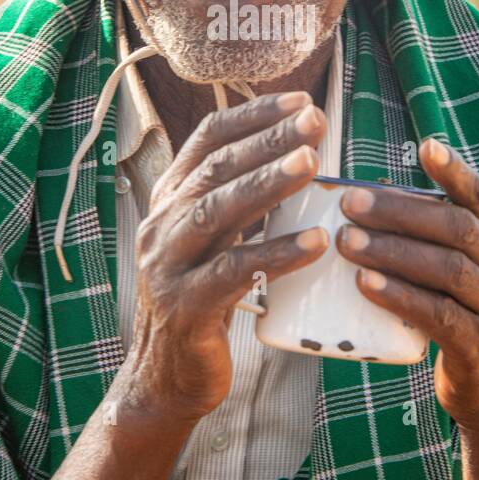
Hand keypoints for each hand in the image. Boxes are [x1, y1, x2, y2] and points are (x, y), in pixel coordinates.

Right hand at [125, 92, 327, 424]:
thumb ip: (242, 205)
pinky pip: (232, 272)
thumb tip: (303, 161)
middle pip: (216, 169)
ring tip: (311, 163)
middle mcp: (162, 224)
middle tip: (315, 122)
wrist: (165, 378)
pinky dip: (275, 254)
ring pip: (218, 211)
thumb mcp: (214, 243)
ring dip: (267, 183)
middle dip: (268, 140)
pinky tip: (315, 244)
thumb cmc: (203, 302)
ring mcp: (167, 265)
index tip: (301, 101)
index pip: (208, 140)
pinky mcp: (183, 306)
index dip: (253, 116)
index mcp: (171, 201)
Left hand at [336, 138, 478, 434]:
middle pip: (455, 228)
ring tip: (346, 242)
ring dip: (391, 251)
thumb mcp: (465, 272)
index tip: (426, 147)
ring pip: (445, 268)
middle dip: (399, 213)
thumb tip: (367, 203)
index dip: (455, 171)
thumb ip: (435, 240)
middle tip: (350, 204)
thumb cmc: (464, 315)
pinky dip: (398, 295)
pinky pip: (436, 314)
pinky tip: (365, 283)